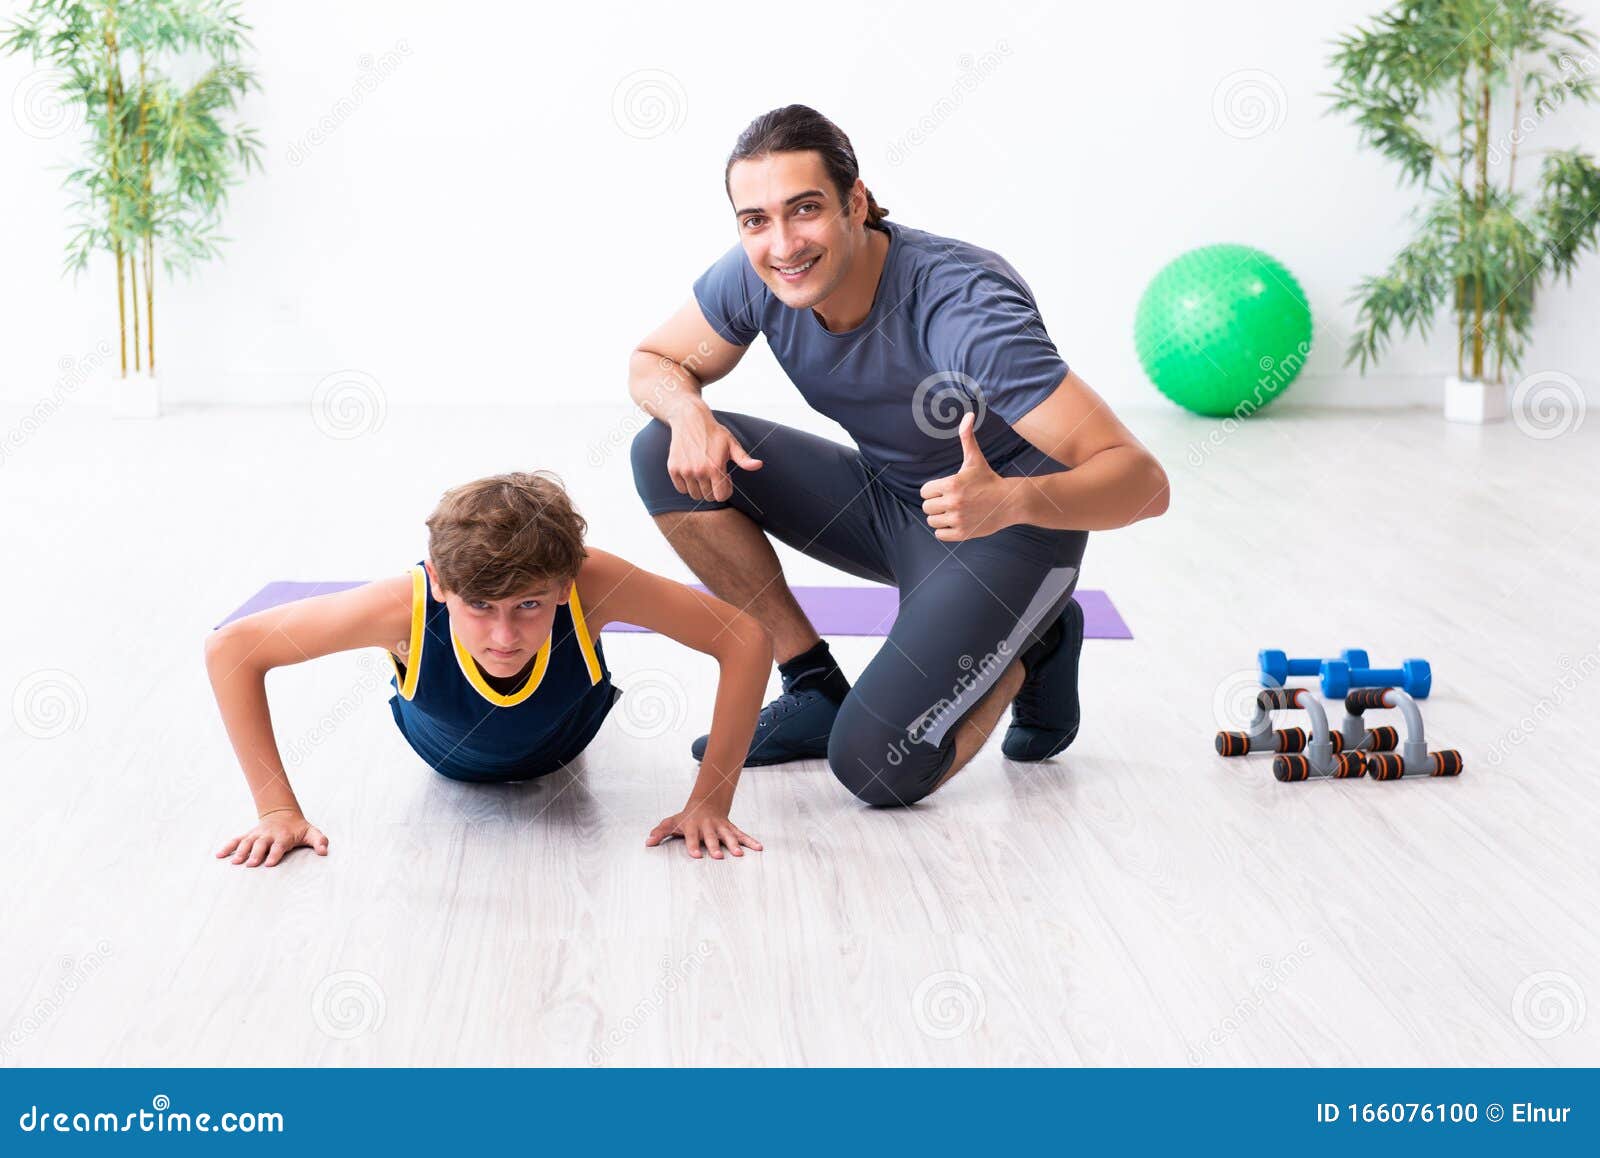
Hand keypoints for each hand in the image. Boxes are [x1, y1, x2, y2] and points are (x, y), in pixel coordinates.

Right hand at [216, 810, 328, 867]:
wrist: (283, 813)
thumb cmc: (298, 828)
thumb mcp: (312, 832)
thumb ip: (319, 841)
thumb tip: (324, 851)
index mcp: (284, 836)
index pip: (279, 845)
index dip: (275, 854)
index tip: (269, 863)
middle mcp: (269, 835)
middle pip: (261, 844)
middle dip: (256, 854)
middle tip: (250, 864)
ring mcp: (257, 835)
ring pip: (247, 842)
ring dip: (240, 851)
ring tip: (234, 862)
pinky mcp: (249, 835)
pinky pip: (236, 840)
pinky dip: (228, 846)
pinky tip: (219, 855)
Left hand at [646, 802, 762, 859]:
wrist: (706, 802)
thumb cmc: (687, 817)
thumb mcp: (672, 822)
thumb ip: (660, 832)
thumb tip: (648, 842)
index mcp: (693, 826)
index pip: (692, 837)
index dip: (693, 845)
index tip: (697, 855)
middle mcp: (708, 826)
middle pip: (712, 837)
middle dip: (715, 846)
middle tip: (719, 857)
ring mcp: (721, 827)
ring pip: (728, 836)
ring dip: (734, 844)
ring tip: (739, 854)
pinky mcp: (731, 828)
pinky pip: (741, 835)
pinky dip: (750, 841)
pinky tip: (758, 848)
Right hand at [667, 411, 763, 502]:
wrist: (690, 419)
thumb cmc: (714, 432)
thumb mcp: (732, 444)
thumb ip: (744, 459)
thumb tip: (758, 465)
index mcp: (715, 468)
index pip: (721, 497)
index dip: (725, 490)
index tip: (725, 478)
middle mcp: (699, 471)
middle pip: (708, 497)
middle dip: (713, 489)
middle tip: (713, 474)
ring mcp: (685, 471)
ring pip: (694, 495)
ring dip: (700, 488)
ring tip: (703, 472)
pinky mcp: (673, 469)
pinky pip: (681, 489)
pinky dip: (686, 485)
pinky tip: (692, 472)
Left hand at [919, 412, 1018, 540]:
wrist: (1009, 502)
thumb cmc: (989, 480)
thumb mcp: (975, 459)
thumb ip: (967, 437)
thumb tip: (968, 414)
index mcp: (951, 484)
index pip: (924, 491)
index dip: (933, 490)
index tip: (945, 489)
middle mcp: (953, 502)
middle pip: (926, 507)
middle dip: (936, 504)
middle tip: (950, 501)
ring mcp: (957, 519)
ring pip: (932, 521)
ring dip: (940, 517)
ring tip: (953, 511)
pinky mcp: (962, 533)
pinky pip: (940, 534)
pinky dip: (945, 530)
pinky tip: (956, 521)